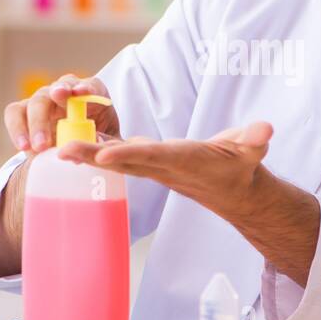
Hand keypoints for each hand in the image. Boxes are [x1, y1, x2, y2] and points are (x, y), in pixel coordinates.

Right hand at [3, 74, 118, 154]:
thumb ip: (103, 146)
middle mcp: (66, 91)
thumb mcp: (106, 146)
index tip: (82, 93)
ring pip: (36, 101)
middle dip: (57, 100)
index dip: (86, 88)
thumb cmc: (94, 142)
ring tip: (39, 146)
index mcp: (92, 95)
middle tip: (60, 115)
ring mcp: (43, 99)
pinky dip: (16, 128)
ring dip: (36, 123)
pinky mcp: (24, 111)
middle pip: (60, 89)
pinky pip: (15, 112)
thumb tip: (92, 148)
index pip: (91, 86)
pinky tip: (24, 147)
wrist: (70, 149)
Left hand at [58, 121, 273, 219]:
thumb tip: (265, 130)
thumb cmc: (241, 166)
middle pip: (122, 161)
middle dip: (93, 157)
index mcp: (184, 161)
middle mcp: (162, 167)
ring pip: (115, 160)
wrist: (233, 190)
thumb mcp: (252, 151)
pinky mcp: (148, 163)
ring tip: (55, 149)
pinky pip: (117, 157)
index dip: (128, 154)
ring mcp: (153, 167)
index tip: (103, 154)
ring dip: (86, 155)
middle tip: (62, 150)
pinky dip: (94, 152)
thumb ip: (255, 140)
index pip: (152, 156)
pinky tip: (69, 146)